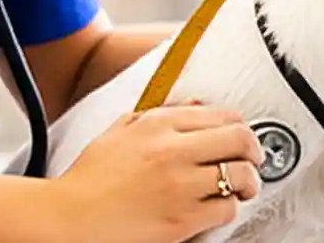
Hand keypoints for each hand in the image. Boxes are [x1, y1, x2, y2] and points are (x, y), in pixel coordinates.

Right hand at [49, 103, 263, 242]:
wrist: (70, 218)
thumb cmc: (89, 178)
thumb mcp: (119, 131)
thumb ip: (158, 114)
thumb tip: (196, 106)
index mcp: (157, 123)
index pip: (222, 115)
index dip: (240, 127)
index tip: (240, 137)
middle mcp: (172, 149)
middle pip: (240, 139)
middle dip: (253, 150)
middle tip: (252, 161)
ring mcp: (180, 184)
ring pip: (241, 175)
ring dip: (247, 182)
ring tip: (241, 187)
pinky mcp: (182, 218)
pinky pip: (226, 208)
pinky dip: (227, 208)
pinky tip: (215, 208)